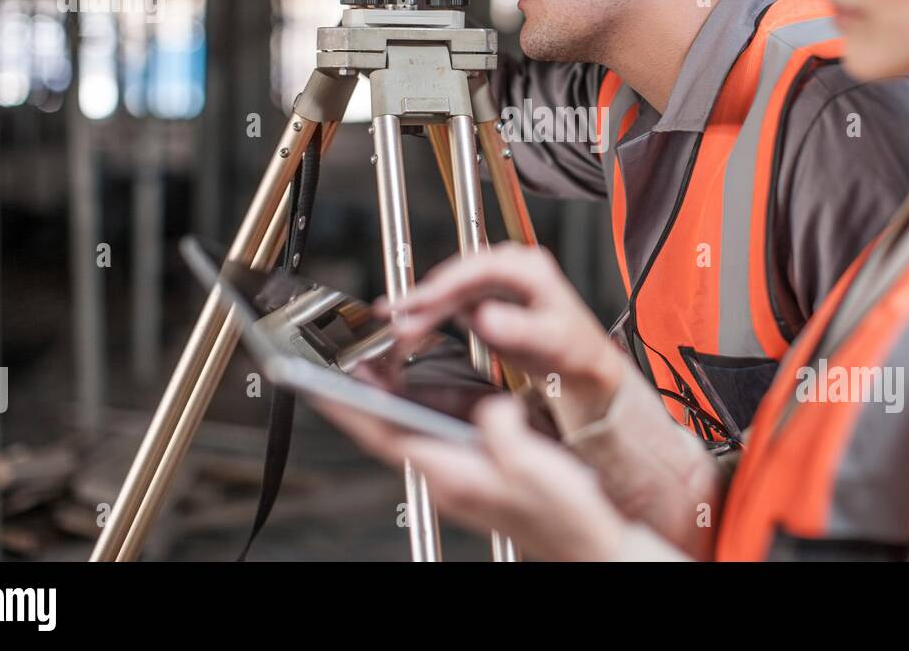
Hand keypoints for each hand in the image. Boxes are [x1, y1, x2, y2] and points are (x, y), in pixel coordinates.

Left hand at [312, 392, 627, 560]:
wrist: (591, 544)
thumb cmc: (562, 516)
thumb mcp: (529, 463)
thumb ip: (500, 427)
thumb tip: (489, 408)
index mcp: (452, 475)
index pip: (382, 435)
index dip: (347, 408)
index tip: (317, 383)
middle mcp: (449, 479)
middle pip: (389, 432)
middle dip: (361, 398)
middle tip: (339, 364)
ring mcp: (462, 478)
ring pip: (412, 432)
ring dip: (390, 401)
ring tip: (372, 369)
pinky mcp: (478, 474)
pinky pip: (439, 435)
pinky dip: (425, 410)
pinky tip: (428, 393)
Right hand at [373, 243, 628, 432]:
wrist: (580, 366)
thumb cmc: (574, 350)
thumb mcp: (552, 341)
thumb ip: (519, 330)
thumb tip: (485, 316)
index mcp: (529, 268)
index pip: (480, 267)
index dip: (448, 283)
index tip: (424, 300)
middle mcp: (511, 268)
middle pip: (458, 277)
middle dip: (425, 297)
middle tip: (395, 313)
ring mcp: (496, 283)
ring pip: (450, 290)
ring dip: (422, 308)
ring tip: (395, 322)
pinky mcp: (485, 298)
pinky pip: (451, 303)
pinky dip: (431, 315)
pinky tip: (412, 325)